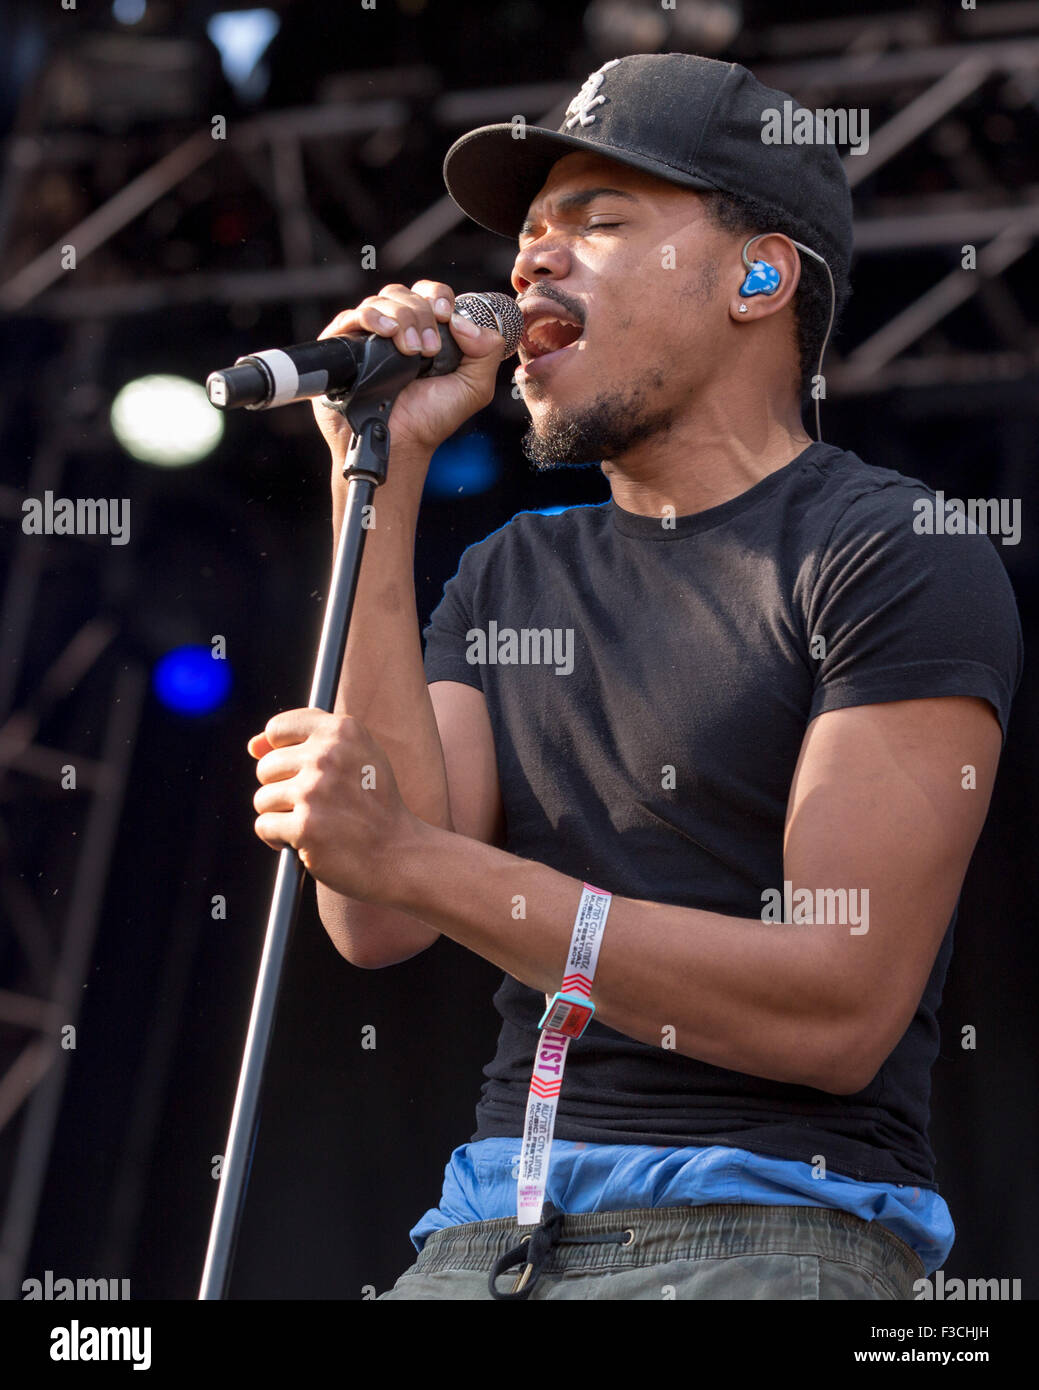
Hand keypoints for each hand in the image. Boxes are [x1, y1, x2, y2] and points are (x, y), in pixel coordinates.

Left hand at [249, 709, 418, 902]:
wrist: (399, 854)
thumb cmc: (374, 804)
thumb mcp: (357, 756)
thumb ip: (307, 740)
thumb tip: (252, 746)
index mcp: (343, 731)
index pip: (278, 728)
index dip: (282, 753)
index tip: (301, 771)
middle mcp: (328, 756)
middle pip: (266, 767)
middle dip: (282, 789)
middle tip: (316, 805)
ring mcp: (315, 792)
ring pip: (262, 798)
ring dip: (280, 816)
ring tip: (312, 823)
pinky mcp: (305, 827)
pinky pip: (264, 826)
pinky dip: (278, 839)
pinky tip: (305, 842)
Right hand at [311, 280, 507, 466]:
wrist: (399, 444)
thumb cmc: (431, 419)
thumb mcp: (474, 388)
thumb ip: (485, 352)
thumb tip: (463, 320)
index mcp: (427, 331)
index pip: (431, 294)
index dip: (439, 298)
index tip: (445, 317)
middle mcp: (397, 329)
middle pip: (406, 294)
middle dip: (422, 315)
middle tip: (429, 350)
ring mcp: (369, 336)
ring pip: (382, 300)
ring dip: (401, 319)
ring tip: (409, 351)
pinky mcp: (344, 345)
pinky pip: (353, 315)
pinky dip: (372, 317)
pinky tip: (386, 333)